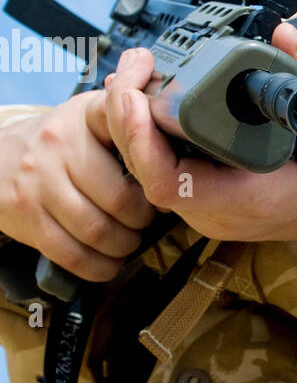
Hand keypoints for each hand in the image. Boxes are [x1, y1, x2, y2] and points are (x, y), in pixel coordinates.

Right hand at [0, 90, 157, 282]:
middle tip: (146, 221)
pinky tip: (108, 262)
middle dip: (142, 221)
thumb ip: (134, 127)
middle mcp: (59, 145)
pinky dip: (98, 267)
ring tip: (128, 241)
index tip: (164, 183)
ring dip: (122, 246)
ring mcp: (38, 182)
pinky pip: (70, 254)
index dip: (156, 169)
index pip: (130, 135)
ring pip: (96, 231)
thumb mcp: (94, 120)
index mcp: (86, 115)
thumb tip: (184, 143)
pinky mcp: (25, 217)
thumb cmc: (63, 143)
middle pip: (119, 200)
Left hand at [102, 23, 296, 245]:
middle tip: (134, 66)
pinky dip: (149, 137)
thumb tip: (282, 34)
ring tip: (136, 76)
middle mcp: (218, 213)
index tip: (138, 93)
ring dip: (133, 125)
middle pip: (144, 171)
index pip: (164, 180)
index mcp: (244, 200)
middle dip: (126, 116)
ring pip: (148, 172)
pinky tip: (148, 103)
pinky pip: (163, 171)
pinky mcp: (207, 201)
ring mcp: (210, 211)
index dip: (138, 136)